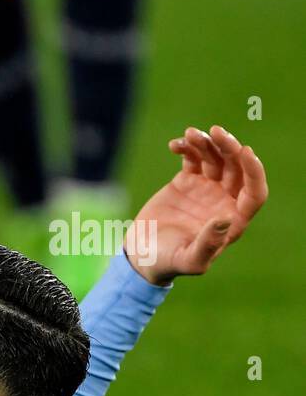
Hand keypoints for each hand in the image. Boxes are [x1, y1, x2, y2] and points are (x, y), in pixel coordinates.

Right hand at [127, 125, 267, 285]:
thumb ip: (208, 245)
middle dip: (229, 148)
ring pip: (215, 158)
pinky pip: (193, 158)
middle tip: (216, 132)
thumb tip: (226, 219)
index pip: (254, 192)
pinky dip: (187, 148)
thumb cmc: (168, 263)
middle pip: (237, 168)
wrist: (141, 255)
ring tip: (190, 134)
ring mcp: (206, 189)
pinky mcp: (187, 181)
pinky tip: (175, 145)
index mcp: (233, 221)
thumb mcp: (188, 260)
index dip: (254, 171)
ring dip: (206, 143)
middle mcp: (224, 201)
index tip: (245, 152)